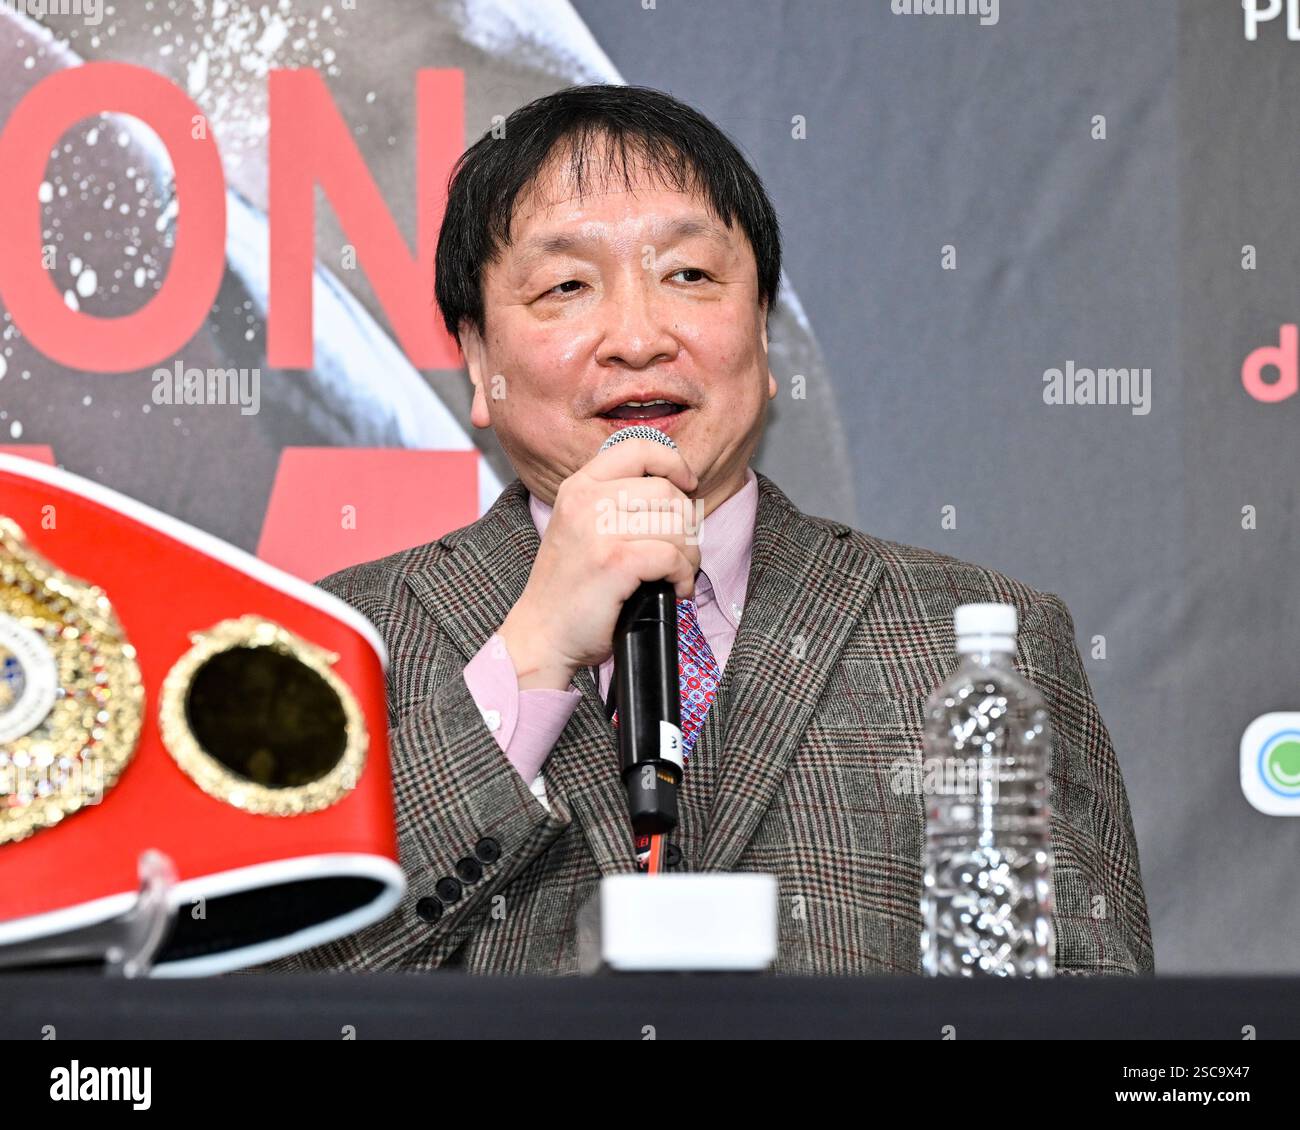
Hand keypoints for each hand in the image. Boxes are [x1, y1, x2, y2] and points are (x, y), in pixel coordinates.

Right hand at [497, 438, 701, 689]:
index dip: (674, 463)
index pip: (639, 447)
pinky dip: (684, 576)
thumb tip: (677, 495)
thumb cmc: (570, 589)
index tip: (687, 488)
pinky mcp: (614, 562)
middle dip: (688, 526)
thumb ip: (614, 504)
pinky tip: (676, 590)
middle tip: (681, 554)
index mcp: (579, 487)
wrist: (541, 635)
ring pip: (676, 524)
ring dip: (690, 555)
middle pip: (667, 492)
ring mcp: (598, 530)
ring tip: (678, 575)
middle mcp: (586, 500)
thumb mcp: (581, 528)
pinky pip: (672, 556)